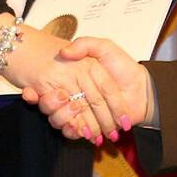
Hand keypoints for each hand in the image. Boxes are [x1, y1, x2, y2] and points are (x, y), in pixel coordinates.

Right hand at [24, 38, 149, 141]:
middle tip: (59, 100)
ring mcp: (79, 111)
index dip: (43, 89)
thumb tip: (64, 51)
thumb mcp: (105, 48)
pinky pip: (72, 132)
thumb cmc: (124, 68)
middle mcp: (73, 94)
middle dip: (50, 105)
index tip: (34, 91)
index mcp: (73, 77)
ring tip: (72, 116)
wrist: (142, 90)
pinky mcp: (87, 125)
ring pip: (58, 119)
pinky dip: (74, 132)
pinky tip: (81, 130)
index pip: (51, 85)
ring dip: (62, 119)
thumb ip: (86, 44)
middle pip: (51, 104)